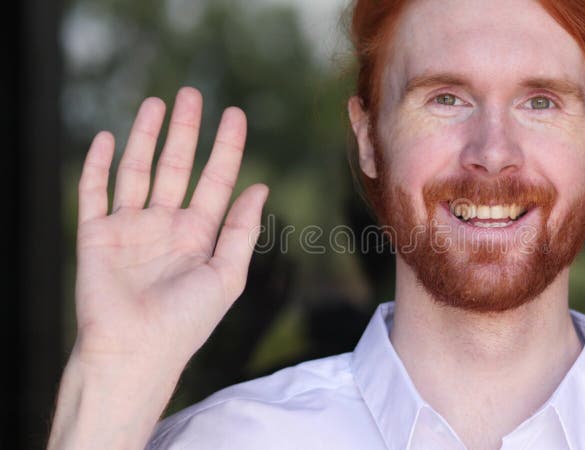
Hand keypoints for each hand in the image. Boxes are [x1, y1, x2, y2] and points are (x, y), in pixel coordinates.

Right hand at [73, 87, 267, 370]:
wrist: (134, 352)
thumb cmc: (186, 322)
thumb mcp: (226, 275)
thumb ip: (242, 230)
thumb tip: (261, 188)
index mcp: (199, 235)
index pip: (216, 180)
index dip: (226, 147)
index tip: (234, 115)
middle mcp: (165, 226)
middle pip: (176, 166)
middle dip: (184, 131)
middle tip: (191, 94)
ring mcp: (130, 229)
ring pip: (137, 170)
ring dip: (145, 137)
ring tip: (155, 103)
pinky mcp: (95, 235)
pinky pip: (95, 192)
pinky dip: (99, 165)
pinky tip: (109, 138)